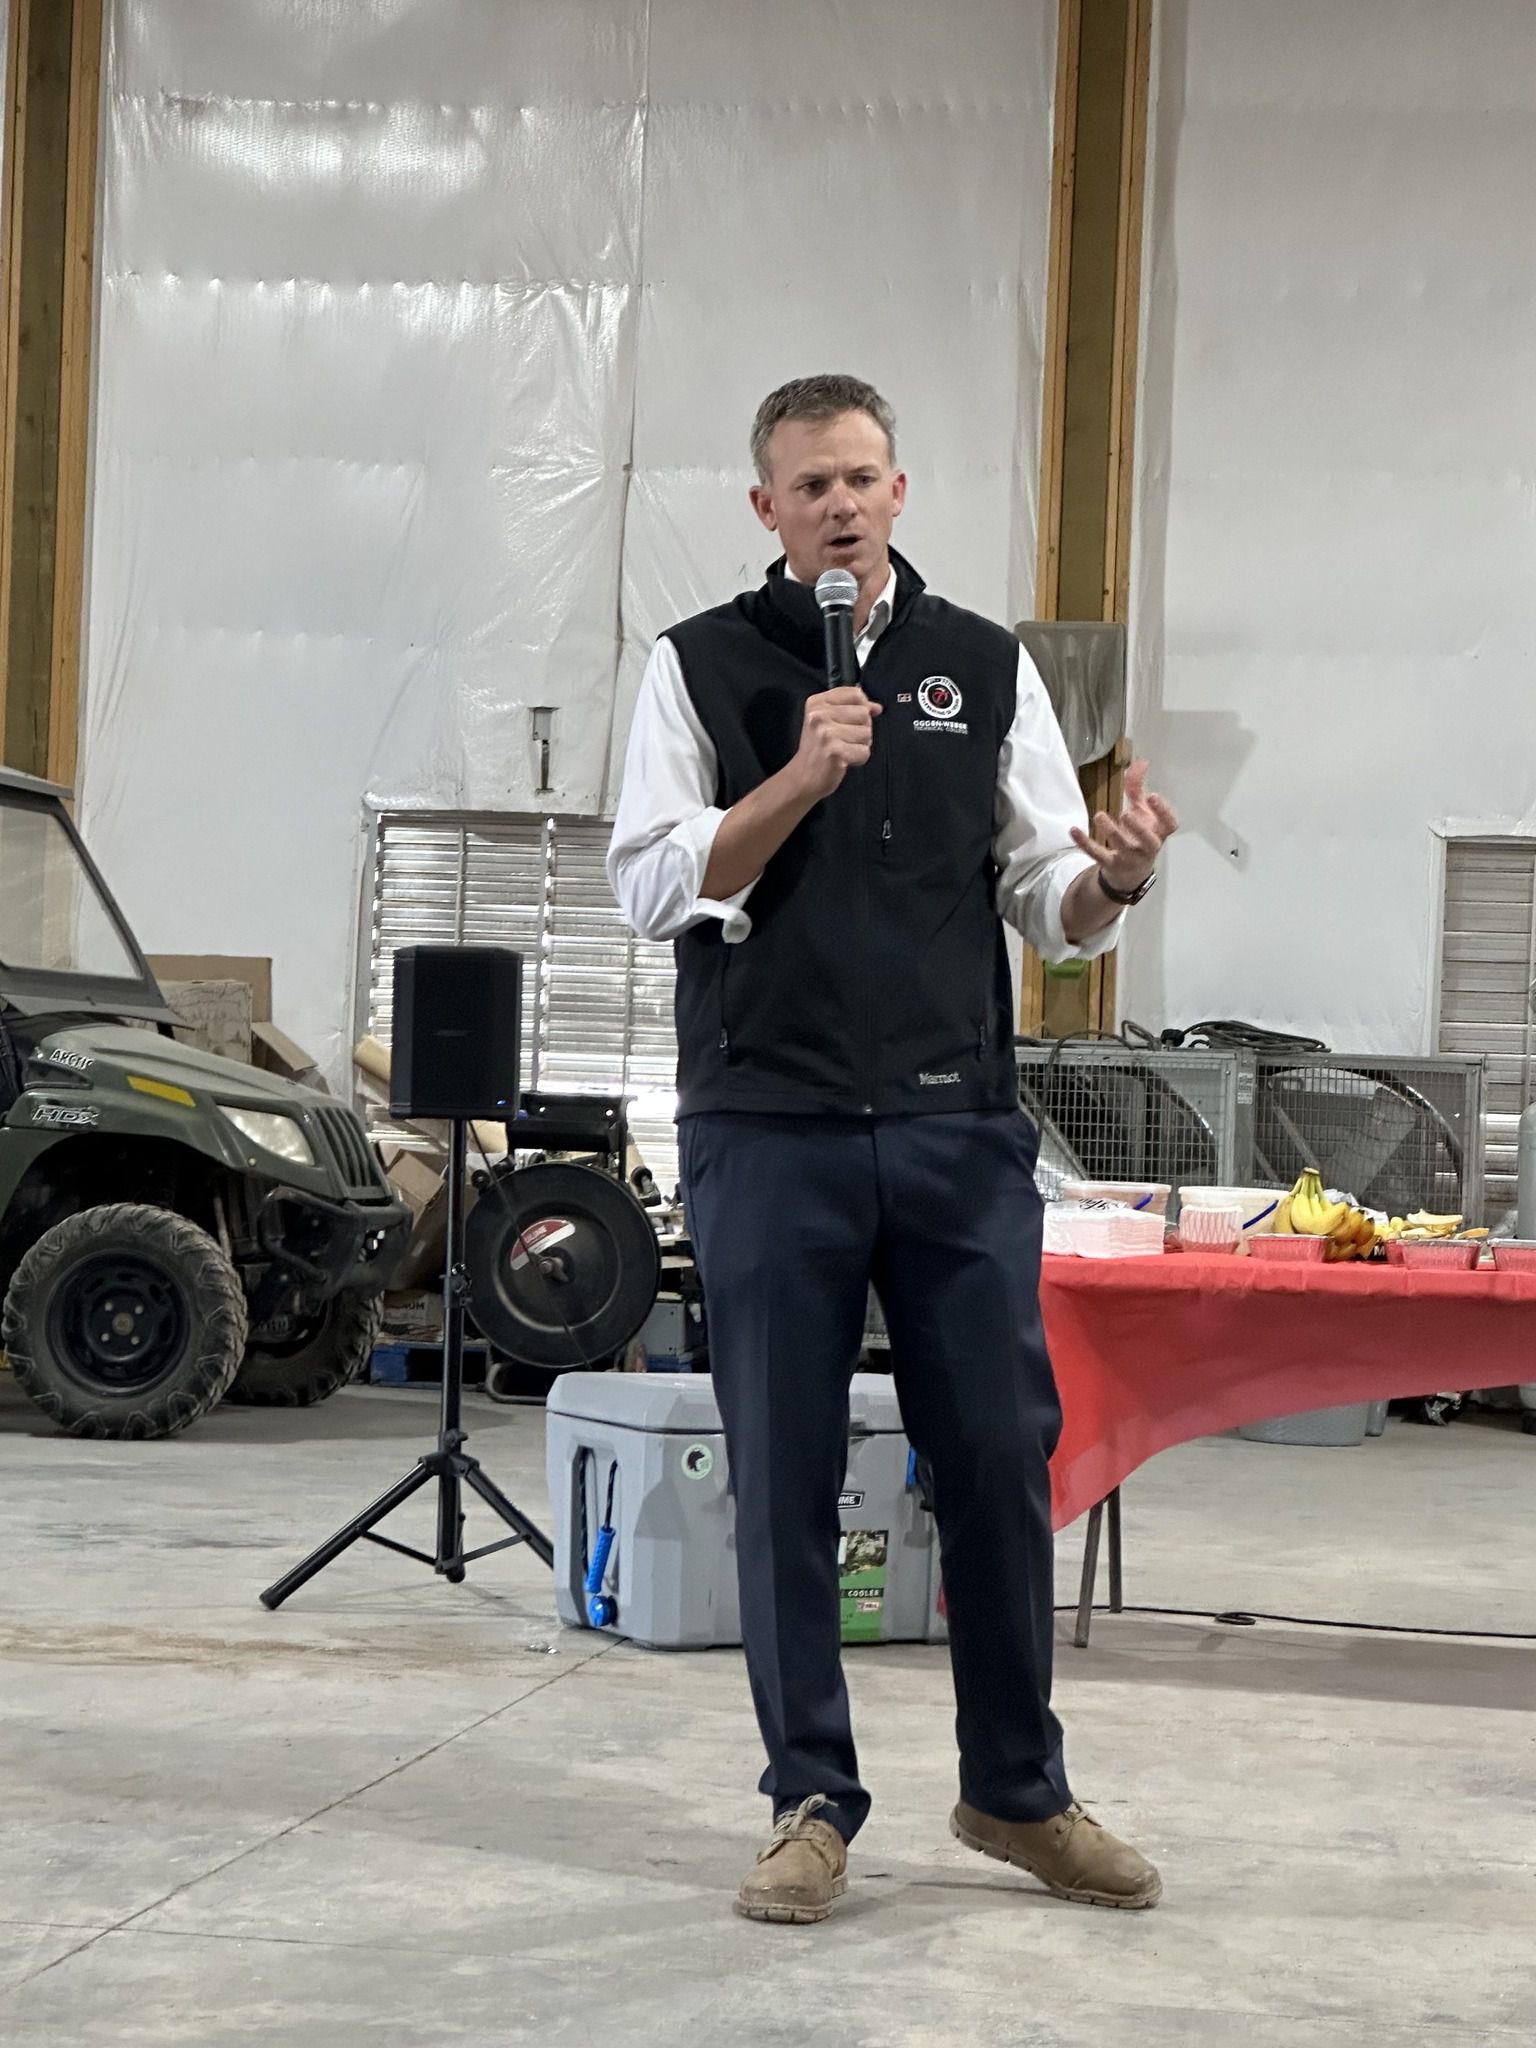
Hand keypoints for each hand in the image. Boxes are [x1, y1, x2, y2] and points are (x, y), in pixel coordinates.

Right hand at [790, 685, 881, 800]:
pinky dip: (859, 759)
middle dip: (861, 729)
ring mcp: (826, 733)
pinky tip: (844, 760)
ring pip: (867, 733)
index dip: (862, 707)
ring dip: (860, 745)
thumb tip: (876, 707)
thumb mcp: (828, 721)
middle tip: (844, 740)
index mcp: (817, 703)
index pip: (855, 694)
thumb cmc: (817, 750)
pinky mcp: (835, 751)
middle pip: (864, 713)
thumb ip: (853, 709)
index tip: (853, 720)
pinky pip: (864, 751)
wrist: (803, 777)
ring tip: (843, 749)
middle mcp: (819, 715)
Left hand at [1070, 759, 1177, 893]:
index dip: (1163, 811)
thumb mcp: (1141, 811)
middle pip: (1149, 841)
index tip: (1152, 795)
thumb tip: (1141, 761)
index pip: (1170, 824)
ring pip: (1123, 847)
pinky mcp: (1111, 864)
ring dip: (1111, 831)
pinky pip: (1097, 855)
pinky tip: (1074, 830)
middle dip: (1139, 828)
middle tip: (1126, 813)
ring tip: (1099, 815)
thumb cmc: (1139, 835)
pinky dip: (1085, 843)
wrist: (1130, 872)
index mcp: (1159, 832)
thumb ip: (1138, 787)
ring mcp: (1130, 857)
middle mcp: (1148, 847)